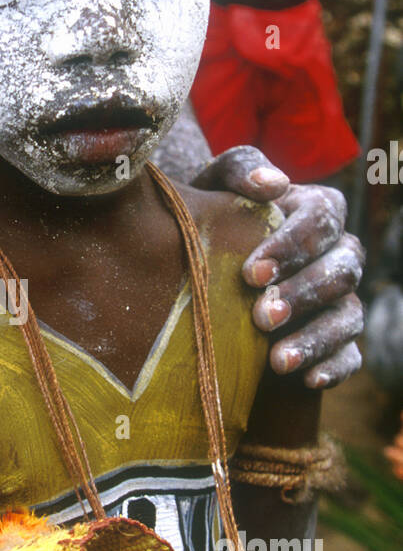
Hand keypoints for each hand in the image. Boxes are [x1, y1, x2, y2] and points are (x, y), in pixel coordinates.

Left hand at [193, 147, 363, 387]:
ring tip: (276, 360)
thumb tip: (273, 183)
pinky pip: (351, 356)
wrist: (199, 271)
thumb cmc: (210, 221)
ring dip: (316, 338)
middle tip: (261, 317)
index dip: (292, 245)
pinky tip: (306, 379)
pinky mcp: (337, 341)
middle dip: (304, 294)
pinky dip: (333, 367)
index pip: (323, 218)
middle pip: (343, 270)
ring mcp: (341, 300)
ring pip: (350, 317)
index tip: (250, 273)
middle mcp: (338, 254)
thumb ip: (240, 171)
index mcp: (317, 210)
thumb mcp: (214, 189)